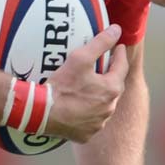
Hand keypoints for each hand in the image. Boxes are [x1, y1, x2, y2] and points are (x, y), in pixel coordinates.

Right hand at [43, 24, 124, 142]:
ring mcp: (98, 123)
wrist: (42, 113)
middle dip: (110, 77)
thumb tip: (117, 30)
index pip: (122, 67)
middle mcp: (109, 108)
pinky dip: (88, 113)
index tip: (119, 48)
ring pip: (103, 106)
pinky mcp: (86, 135)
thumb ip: (100, 43)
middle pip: (114, 88)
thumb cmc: (62, 85)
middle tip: (103, 68)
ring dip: (99, 97)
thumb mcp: (80, 58)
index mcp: (112, 89)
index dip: (120, 55)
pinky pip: (91, 121)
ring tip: (89, 88)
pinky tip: (79, 108)